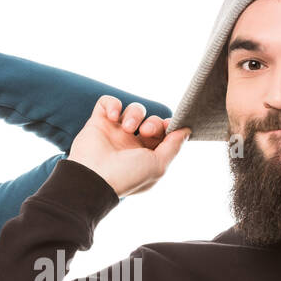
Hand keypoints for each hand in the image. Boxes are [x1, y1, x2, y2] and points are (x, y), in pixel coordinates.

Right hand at [68, 96, 188, 196]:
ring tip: (128, 128)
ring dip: (135, 114)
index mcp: (146, 155)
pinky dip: (112, 104)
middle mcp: (131, 143)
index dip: (168, 127)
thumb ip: (174, 147)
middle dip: (153, 122)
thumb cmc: (128, 176)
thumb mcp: (158, 165)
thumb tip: (187, 131)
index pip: (163, 134)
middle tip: (146, 131)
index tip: (170, 126)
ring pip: (133, 109)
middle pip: (151, 120)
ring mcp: (114, 132)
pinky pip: (107, 102)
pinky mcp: (97, 122)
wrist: (94, 178)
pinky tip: (113, 117)